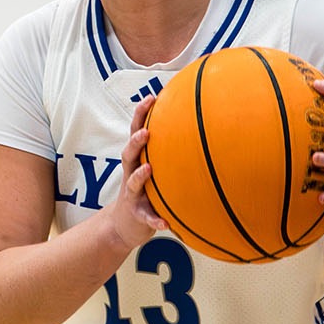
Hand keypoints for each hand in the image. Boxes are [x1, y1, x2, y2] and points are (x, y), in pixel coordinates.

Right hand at [105, 97, 166, 249]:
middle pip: (128, 154)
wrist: (124, 225)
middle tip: (146, 132)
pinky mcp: (136, 215)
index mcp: (137, 161)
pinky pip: (146, 217)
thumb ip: (168, 153)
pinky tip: (164, 223)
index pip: (136, 132)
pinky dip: (154, 219)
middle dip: (135, 142)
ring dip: (139, 176)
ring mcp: (132, 195)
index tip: (151, 97)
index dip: (141, 115)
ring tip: (148, 169)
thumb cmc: (144, 193)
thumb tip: (200, 129)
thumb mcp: (154, 170)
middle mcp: (131, 174)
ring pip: (132, 183)